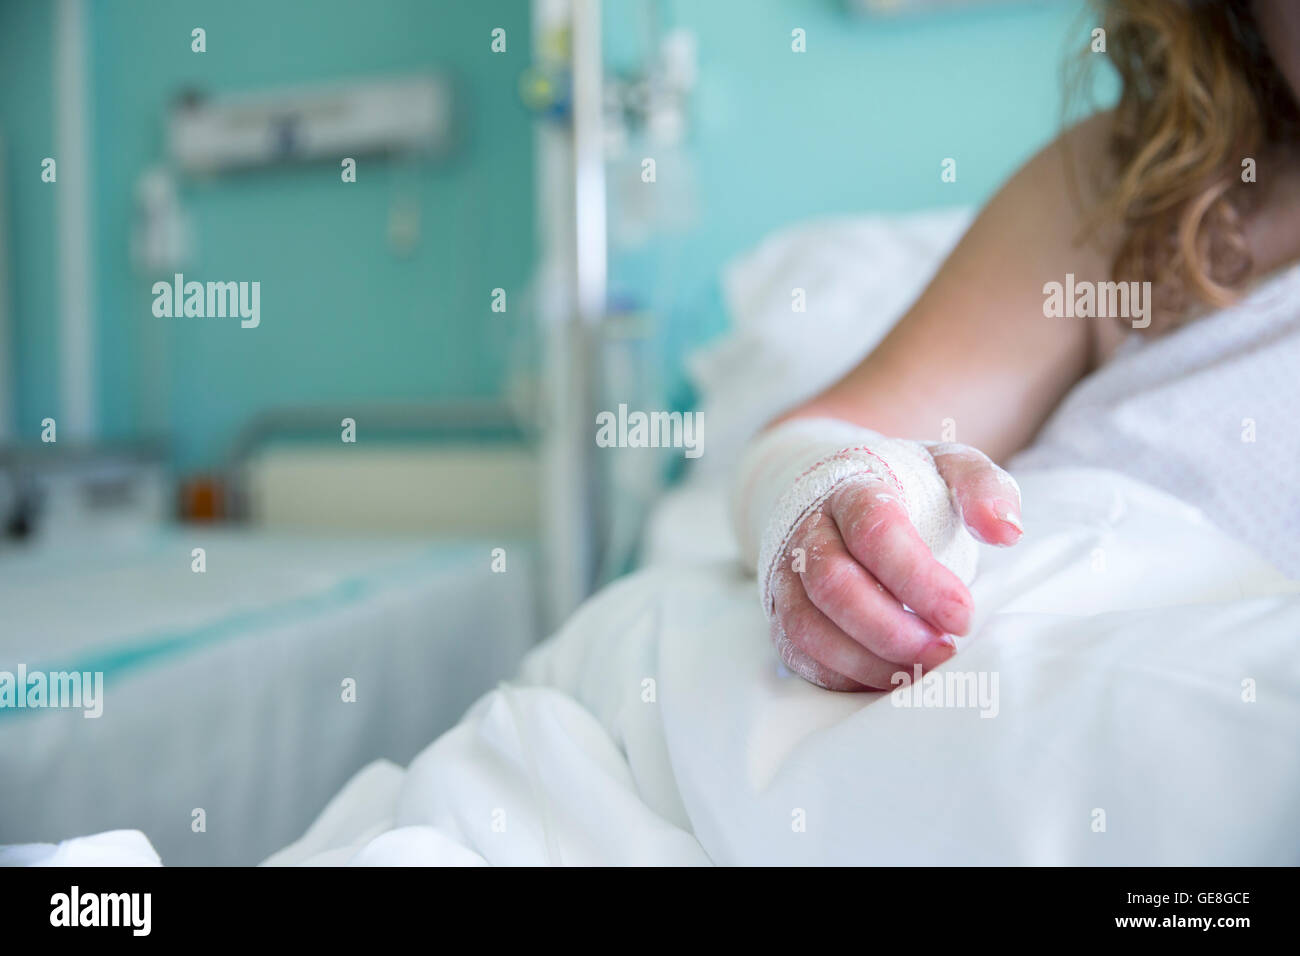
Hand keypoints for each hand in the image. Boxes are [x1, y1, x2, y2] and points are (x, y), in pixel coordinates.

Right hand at [768, 443, 1021, 690]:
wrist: (834, 493)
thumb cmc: (905, 489)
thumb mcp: (949, 469)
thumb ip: (984, 488)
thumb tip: (1007, 531)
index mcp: (853, 488)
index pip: (874, 531)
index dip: (919, 579)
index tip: (963, 614)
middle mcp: (808, 530)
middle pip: (834, 585)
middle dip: (892, 630)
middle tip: (945, 651)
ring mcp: (788, 573)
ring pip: (807, 626)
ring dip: (867, 660)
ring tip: (920, 671)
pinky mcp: (780, 610)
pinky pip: (798, 653)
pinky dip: (842, 676)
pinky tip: (888, 677)